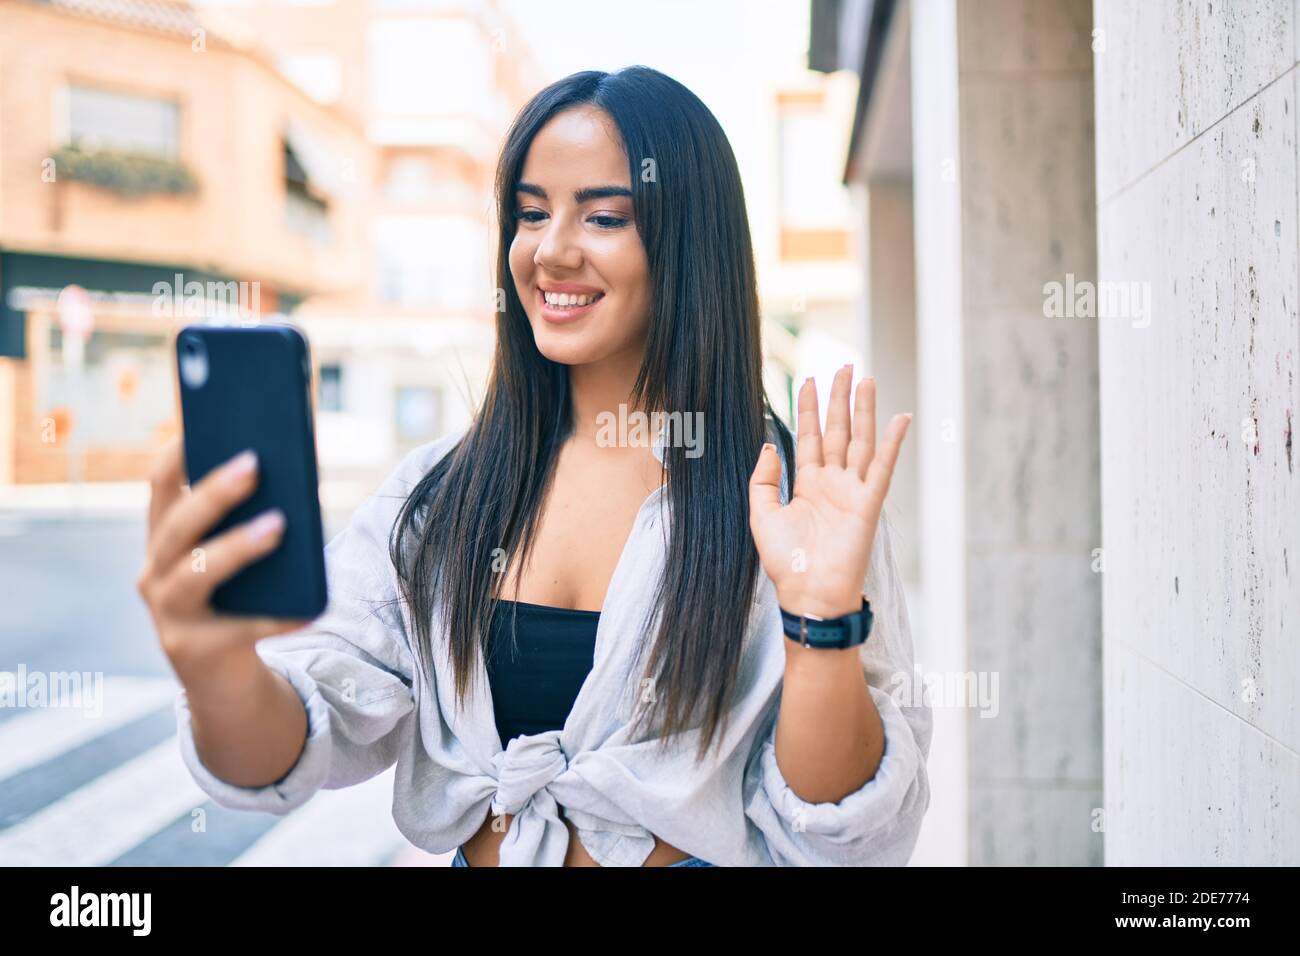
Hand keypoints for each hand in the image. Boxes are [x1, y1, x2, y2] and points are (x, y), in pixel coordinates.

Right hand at [136, 437, 313, 689]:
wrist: (225, 682)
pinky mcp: (195, 653)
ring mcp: (169, 616)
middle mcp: (154, 575)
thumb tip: (293, 473)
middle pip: (178, 526)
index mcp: (164, 541)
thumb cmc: (241, 603)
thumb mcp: (238, 560)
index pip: (159, 486)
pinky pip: (241, 631)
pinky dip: (278, 618)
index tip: (205, 419)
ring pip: (197, 574)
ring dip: (238, 545)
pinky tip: (312, 607)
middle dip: (215, 492)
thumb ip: (251, 522)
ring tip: (281, 525)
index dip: (179, 451)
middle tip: (256, 463)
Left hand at [748, 364, 910, 623]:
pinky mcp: (868, 503)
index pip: (810, 437)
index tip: (809, 380)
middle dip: (839, 398)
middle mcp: (832, 483)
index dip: (810, 409)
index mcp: (807, 485)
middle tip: (843, 366)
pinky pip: (882, 467)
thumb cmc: (785, 562)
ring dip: (863, 410)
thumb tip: (769, 444)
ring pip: (860, 441)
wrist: (808, 593)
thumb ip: (763, 479)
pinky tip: (899, 418)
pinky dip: (892, 443)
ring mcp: (852, 491)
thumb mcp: (761, 515)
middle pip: (838, 431)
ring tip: (865, 378)